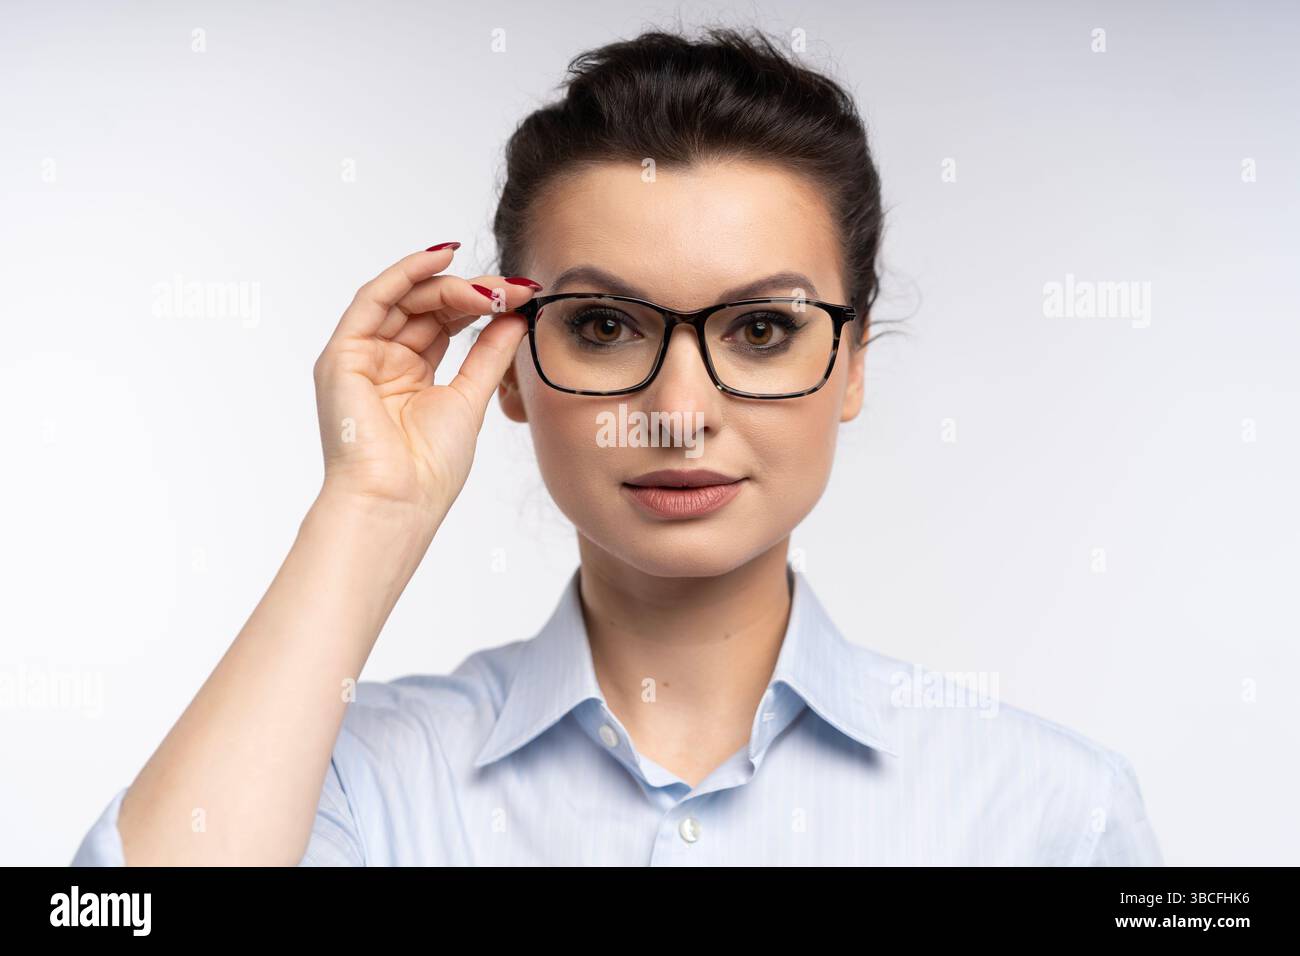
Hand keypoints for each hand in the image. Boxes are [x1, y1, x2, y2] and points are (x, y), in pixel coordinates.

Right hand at [311, 244, 540, 527]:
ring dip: (450, 284)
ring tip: (491, 287)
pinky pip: (374, 298)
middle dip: (472, 292)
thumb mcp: (470, 398)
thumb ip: (489, 355)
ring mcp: (359, 356)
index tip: (523, 296)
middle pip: (426, 306)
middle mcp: (381, 360)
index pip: (445, 323)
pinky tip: (443, 257)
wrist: (397, 502)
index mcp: (409, 375)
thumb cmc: (428, 469)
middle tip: (514, 289)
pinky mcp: (342, 354)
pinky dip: (407, 272)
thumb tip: (516, 315)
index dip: (482, 305)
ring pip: (404, 298)